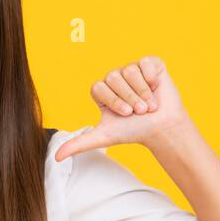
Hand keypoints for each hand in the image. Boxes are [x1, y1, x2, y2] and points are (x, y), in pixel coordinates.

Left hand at [53, 56, 191, 160]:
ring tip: (149, 105)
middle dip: (128, 97)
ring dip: (142, 92)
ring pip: (130, 70)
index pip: (98, 87)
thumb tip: (56, 157)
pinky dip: (152, 78)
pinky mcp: (150, 64)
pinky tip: (156, 88)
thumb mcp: (104, 137)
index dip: (113, 101)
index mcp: (102, 91)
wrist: (162, 127)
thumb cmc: (134, 131)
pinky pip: (146, 63)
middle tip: (138, 111)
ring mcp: (132, 69)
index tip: (125, 114)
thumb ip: (79, 143)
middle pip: (114, 77)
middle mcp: (115, 77)